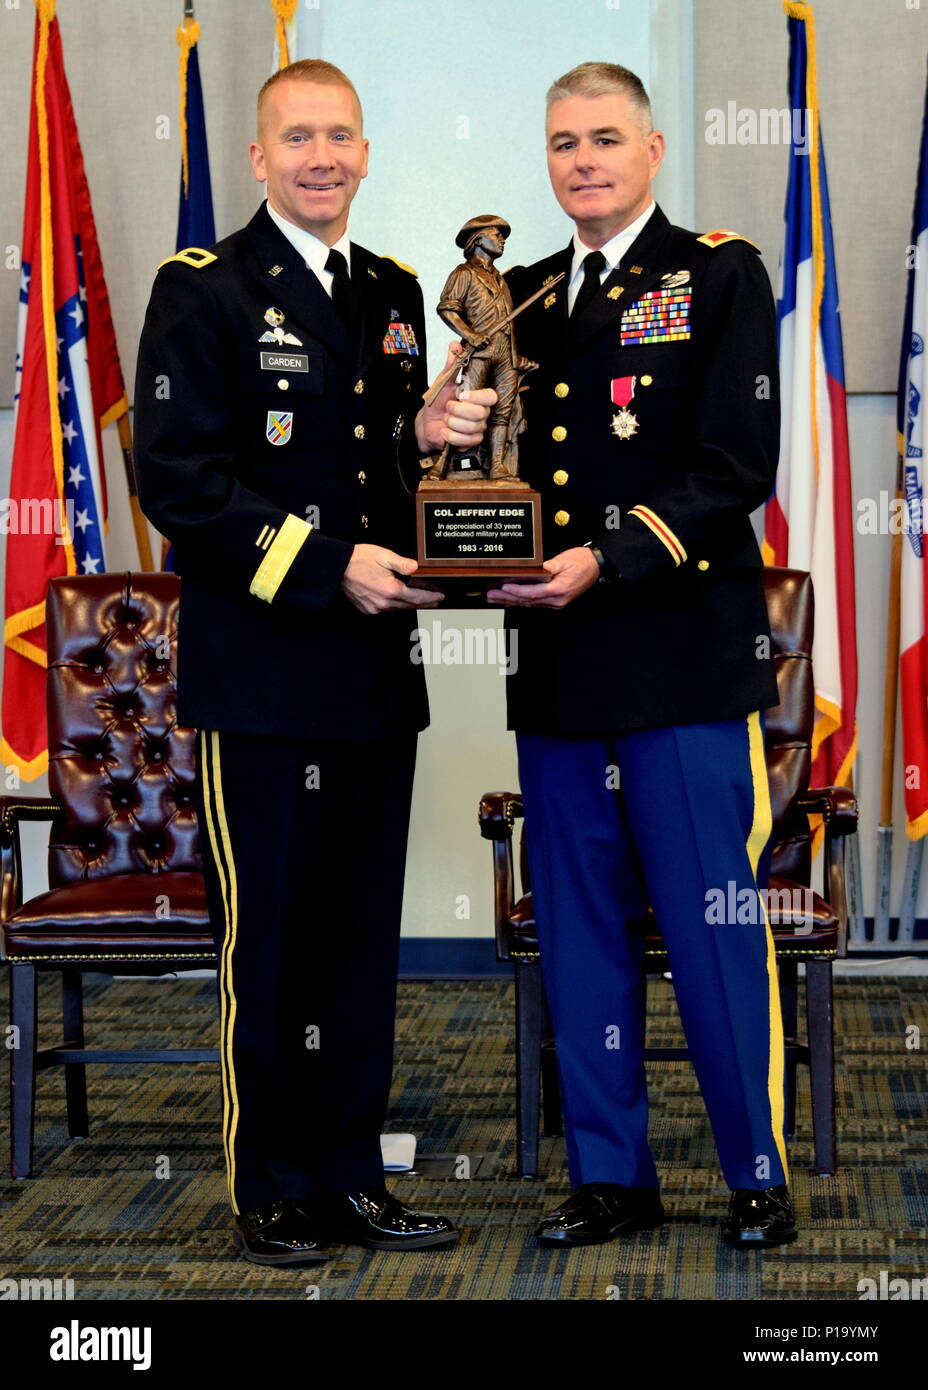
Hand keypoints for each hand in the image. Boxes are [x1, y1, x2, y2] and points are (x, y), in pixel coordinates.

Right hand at [341, 544, 443, 612]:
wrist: (337, 567)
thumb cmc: (358, 560)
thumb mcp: (384, 556)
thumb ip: (402, 563)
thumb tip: (416, 568)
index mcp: (390, 590)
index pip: (416, 597)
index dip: (430, 597)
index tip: (440, 597)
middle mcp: (383, 602)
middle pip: (409, 606)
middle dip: (424, 603)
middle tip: (435, 601)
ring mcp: (374, 607)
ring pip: (398, 609)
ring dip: (409, 605)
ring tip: (420, 601)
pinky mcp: (366, 609)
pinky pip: (385, 610)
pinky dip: (394, 605)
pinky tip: (398, 601)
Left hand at [415, 341, 497, 452]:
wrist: (427, 423)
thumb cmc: (438, 402)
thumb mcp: (443, 381)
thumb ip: (451, 364)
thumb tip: (455, 345)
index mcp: (479, 396)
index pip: (491, 396)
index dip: (477, 397)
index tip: (461, 395)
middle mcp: (482, 412)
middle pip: (480, 413)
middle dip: (458, 411)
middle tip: (448, 407)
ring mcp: (478, 428)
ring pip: (472, 428)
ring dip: (452, 423)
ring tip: (445, 418)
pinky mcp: (471, 441)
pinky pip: (466, 441)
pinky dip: (450, 435)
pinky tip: (444, 430)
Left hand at [486, 546, 600, 608]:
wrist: (596, 566)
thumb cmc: (582, 562)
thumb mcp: (564, 560)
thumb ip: (548, 567)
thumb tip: (534, 569)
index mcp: (559, 590)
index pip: (533, 592)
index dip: (517, 590)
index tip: (504, 587)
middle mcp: (557, 600)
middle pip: (527, 600)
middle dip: (507, 598)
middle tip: (491, 595)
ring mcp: (556, 603)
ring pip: (529, 603)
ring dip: (510, 601)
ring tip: (494, 598)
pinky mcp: (554, 601)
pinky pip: (534, 603)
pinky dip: (520, 601)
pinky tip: (509, 601)